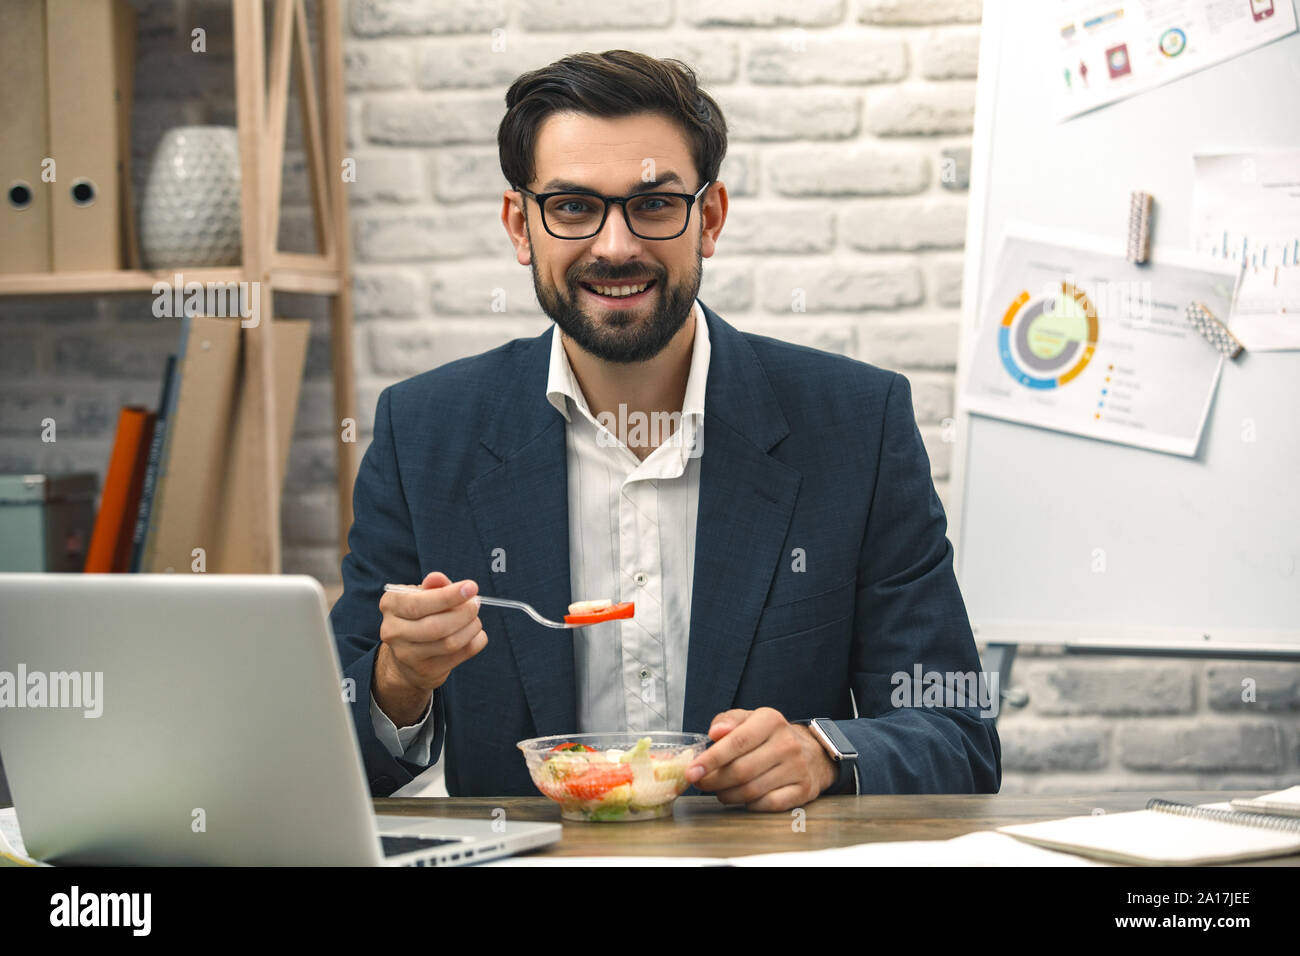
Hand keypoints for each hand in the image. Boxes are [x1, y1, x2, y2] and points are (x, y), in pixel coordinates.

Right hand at [372, 571, 486, 724]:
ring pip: (449, 643)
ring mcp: (407, 655)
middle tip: (476, 604)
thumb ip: (434, 586)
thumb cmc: (420, 615)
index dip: (448, 596)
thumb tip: (437, 578)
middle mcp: (392, 631)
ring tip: (475, 619)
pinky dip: (475, 642)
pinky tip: (475, 634)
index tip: (471, 587)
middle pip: (435, 626)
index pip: (418, 603)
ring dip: (471, 628)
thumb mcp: (424, 595)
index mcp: (390, 605)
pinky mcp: (426, 670)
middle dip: (463, 613)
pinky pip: (460, 655)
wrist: (408, 655)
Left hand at [684, 707, 837, 811]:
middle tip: (700, 783)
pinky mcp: (803, 790)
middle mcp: (787, 743)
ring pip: (751, 790)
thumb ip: (727, 721)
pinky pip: (767, 804)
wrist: (811, 752)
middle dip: (714, 781)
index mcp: (771, 720)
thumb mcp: (749, 719)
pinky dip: (748, 804)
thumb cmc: (770, 736)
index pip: (737, 742)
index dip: (711, 759)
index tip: (692, 771)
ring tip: (718, 790)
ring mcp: (797, 768)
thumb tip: (715, 733)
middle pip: (741, 770)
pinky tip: (741, 798)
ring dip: (727, 794)